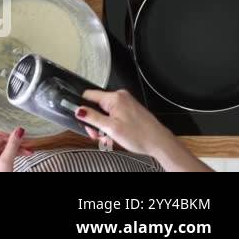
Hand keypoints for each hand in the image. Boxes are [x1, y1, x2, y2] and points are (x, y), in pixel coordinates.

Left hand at [0, 123, 32, 171]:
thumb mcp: (5, 162)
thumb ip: (13, 145)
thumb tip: (19, 130)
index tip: (9, 124)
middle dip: (11, 136)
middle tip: (23, 134)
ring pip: (5, 143)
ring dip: (17, 144)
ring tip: (29, 146)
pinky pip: (8, 151)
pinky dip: (17, 151)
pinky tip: (28, 152)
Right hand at [76, 90, 211, 171]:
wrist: (159, 142)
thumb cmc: (140, 135)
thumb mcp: (111, 128)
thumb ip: (92, 118)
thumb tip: (79, 110)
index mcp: (114, 98)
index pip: (88, 95)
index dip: (83, 109)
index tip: (84, 121)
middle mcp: (120, 96)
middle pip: (95, 105)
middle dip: (94, 121)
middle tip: (97, 134)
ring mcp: (125, 102)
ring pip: (103, 111)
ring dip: (102, 125)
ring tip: (107, 137)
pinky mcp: (129, 109)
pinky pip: (112, 114)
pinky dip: (110, 124)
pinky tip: (114, 134)